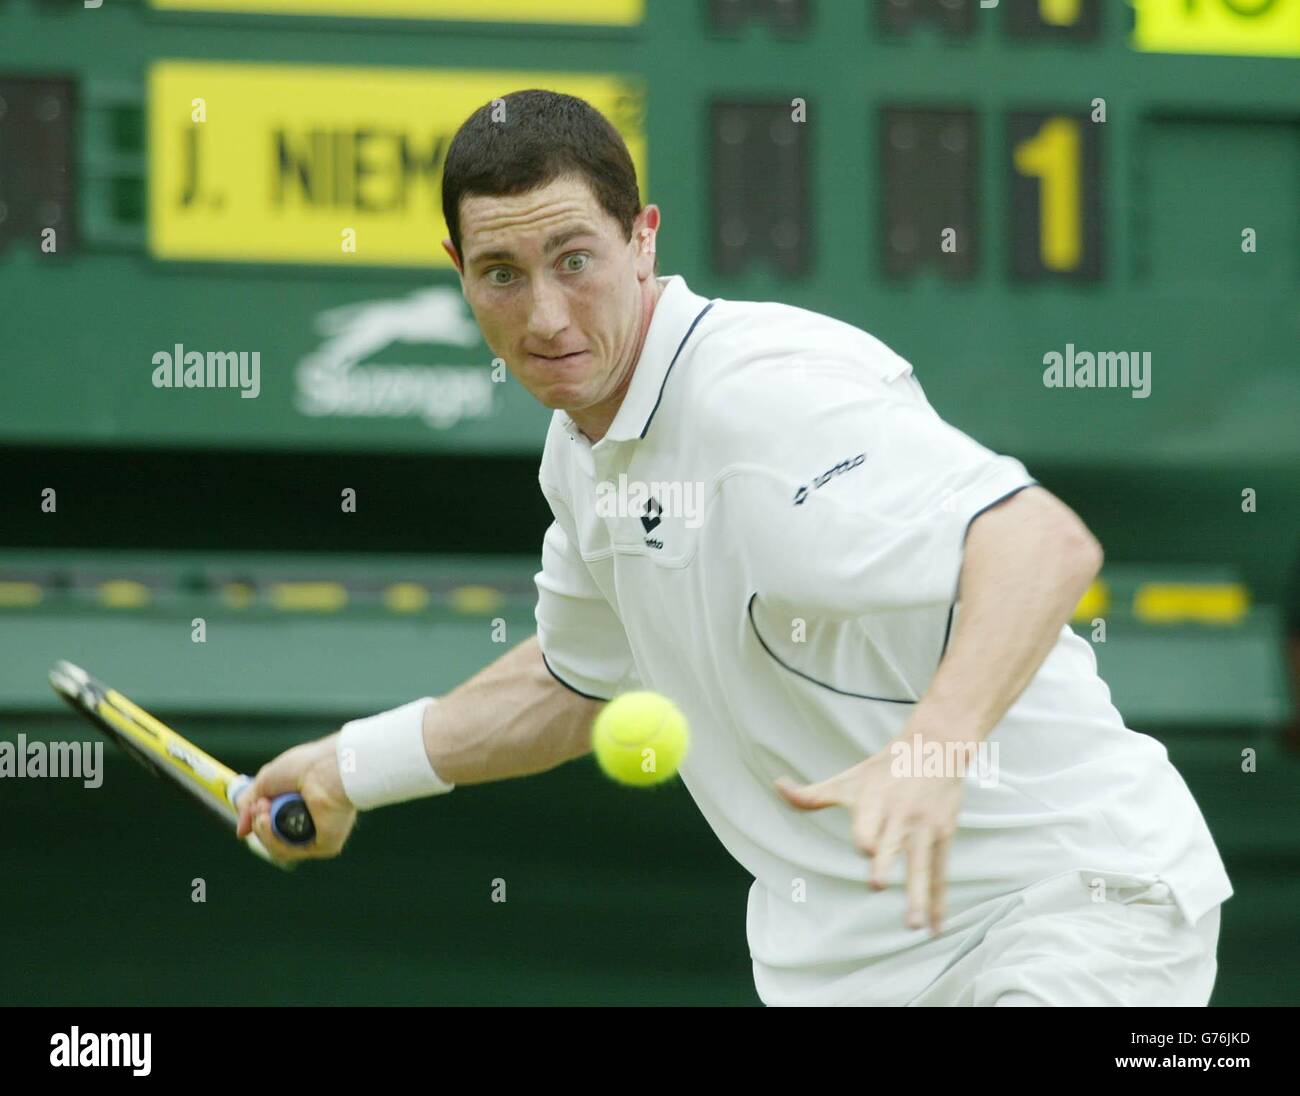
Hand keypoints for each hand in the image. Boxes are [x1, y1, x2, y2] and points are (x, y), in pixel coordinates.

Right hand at [235, 733, 356, 863]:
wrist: (326, 767)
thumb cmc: (303, 766)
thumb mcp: (265, 781)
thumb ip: (249, 805)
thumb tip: (241, 833)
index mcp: (303, 806)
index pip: (275, 824)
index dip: (259, 818)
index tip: (255, 804)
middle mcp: (313, 822)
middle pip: (274, 838)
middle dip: (259, 823)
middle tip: (261, 804)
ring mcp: (319, 835)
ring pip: (279, 848)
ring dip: (263, 831)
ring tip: (263, 811)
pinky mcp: (326, 845)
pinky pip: (291, 851)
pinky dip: (273, 839)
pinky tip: (268, 820)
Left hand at [774, 735, 964, 932]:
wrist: (934, 748)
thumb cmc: (884, 769)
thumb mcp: (848, 780)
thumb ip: (812, 795)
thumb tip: (776, 786)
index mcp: (874, 803)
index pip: (868, 824)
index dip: (866, 836)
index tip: (866, 848)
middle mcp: (900, 817)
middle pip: (892, 844)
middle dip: (884, 863)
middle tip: (877, 884)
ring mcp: (923, 828)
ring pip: (921, 866)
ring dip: (919, 897)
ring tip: (915, 926)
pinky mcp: (943, 835)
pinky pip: (941, 872)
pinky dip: (940, 901)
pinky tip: (937, 926)